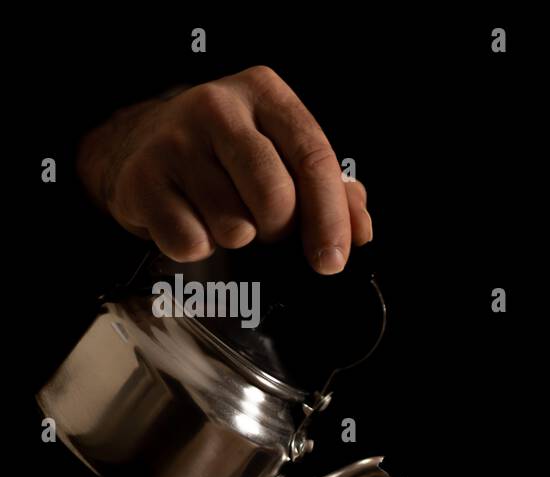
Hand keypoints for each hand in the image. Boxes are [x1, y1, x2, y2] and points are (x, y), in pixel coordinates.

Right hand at [76, 66, 371, 273]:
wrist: (144, 144)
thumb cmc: (231, 155)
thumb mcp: (286, 155)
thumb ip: (334, 190)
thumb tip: (360, 233)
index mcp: (265, 94)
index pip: (314, 158)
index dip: (330, 218)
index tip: (333, 260)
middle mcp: (217, 106)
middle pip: (275, 196)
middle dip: (280, 229)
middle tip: (269, 227)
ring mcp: (174, 140)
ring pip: (233, 225)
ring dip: (239, 238)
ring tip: (225, 215)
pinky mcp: (141, 177)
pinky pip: (190, 242)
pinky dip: (199, 248)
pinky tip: (192, 221)